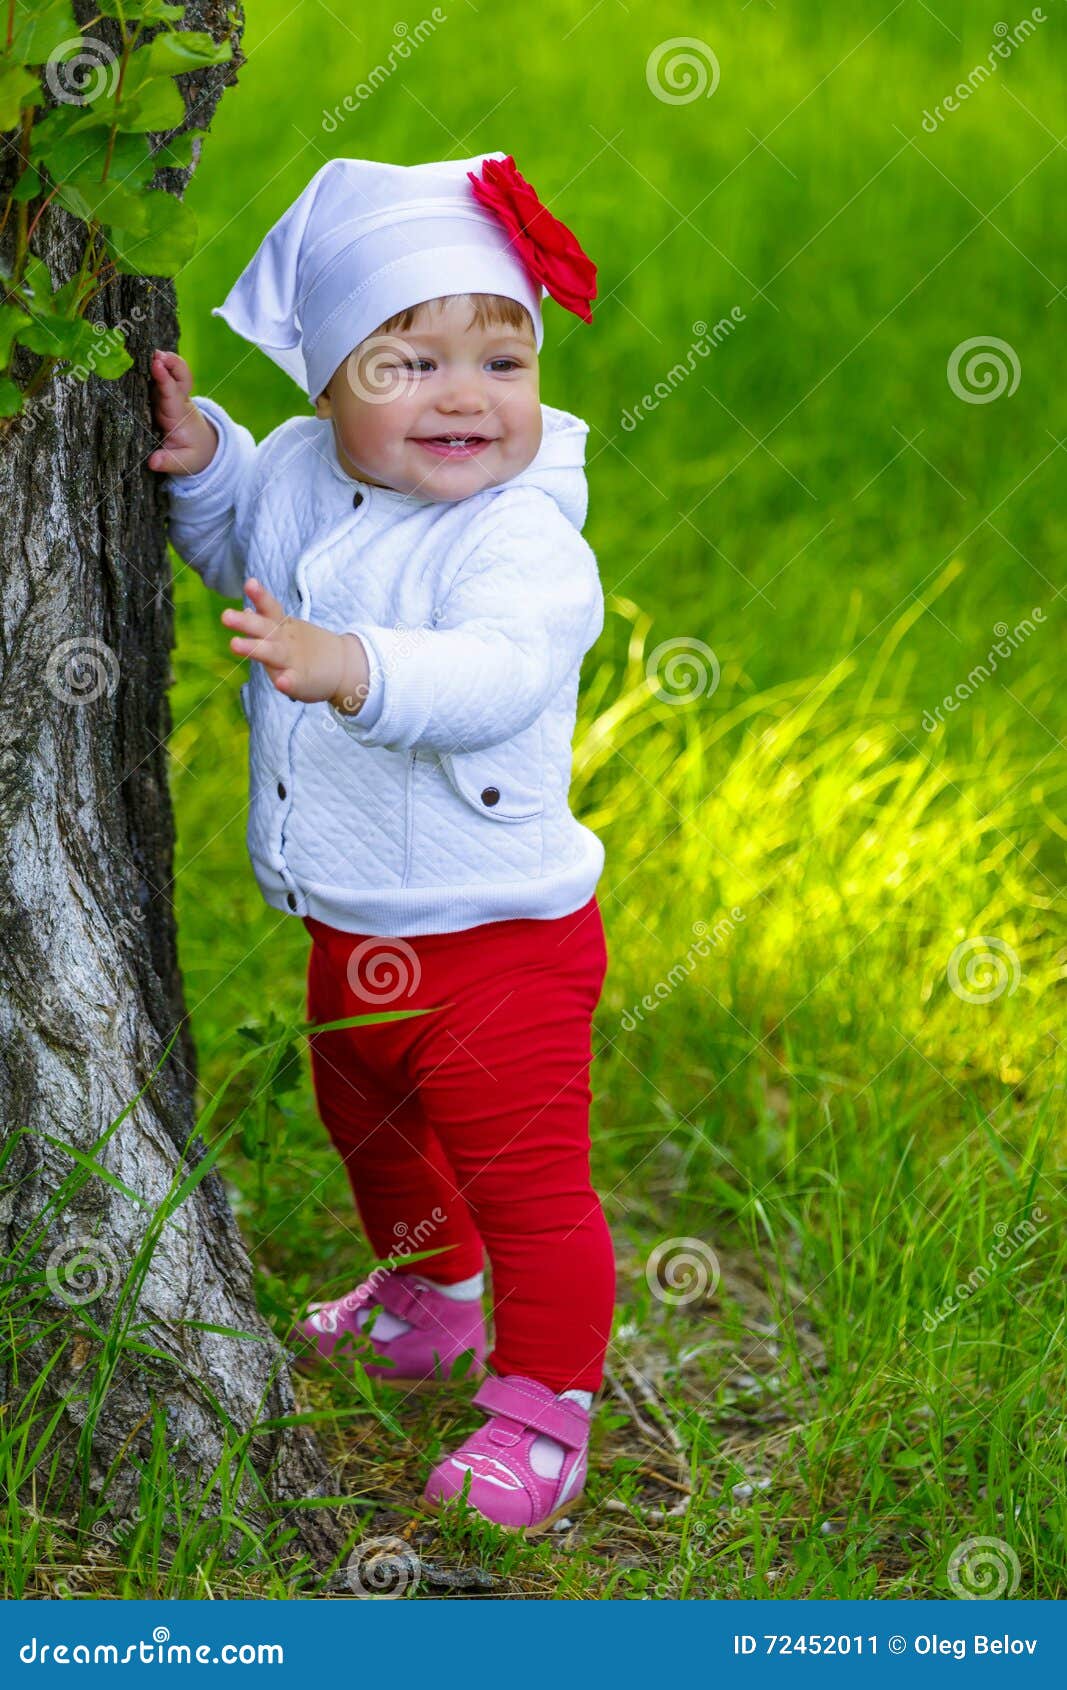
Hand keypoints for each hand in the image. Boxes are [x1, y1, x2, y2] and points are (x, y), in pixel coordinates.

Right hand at [148, 349, 218, 474]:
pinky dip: (153, 365)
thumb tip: (153, 462)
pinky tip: (140, 357)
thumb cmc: (193, 454)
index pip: (172, 393)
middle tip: (154, 353)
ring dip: (161, 360)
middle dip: (168, 363)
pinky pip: (159, 377)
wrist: (204, 447)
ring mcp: (169, 396)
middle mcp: (176, 401)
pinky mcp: (162, 395)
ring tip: (147, 350)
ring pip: (169, 372)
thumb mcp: (184, 463)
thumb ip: (168, 462)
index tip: (157, 365)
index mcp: (180, 415)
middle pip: (176, 376)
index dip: (165, 379)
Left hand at [222, 579, 370, 710]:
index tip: (250, 583)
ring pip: (271, 653)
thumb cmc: (306, 648)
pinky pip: (293, 681)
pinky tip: (283, 683)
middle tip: (225, 616)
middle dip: (244, 622)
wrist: (343, 667)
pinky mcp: (301, 682)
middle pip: (264, 628)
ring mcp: (292, 661)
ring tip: (233, 644)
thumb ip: (266, 621)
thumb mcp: (286, 630)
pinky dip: (288, 682)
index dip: (260, 596)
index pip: (269, 608)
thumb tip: (244, 611)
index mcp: (281, 627)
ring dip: (252, 648)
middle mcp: (283, 641)